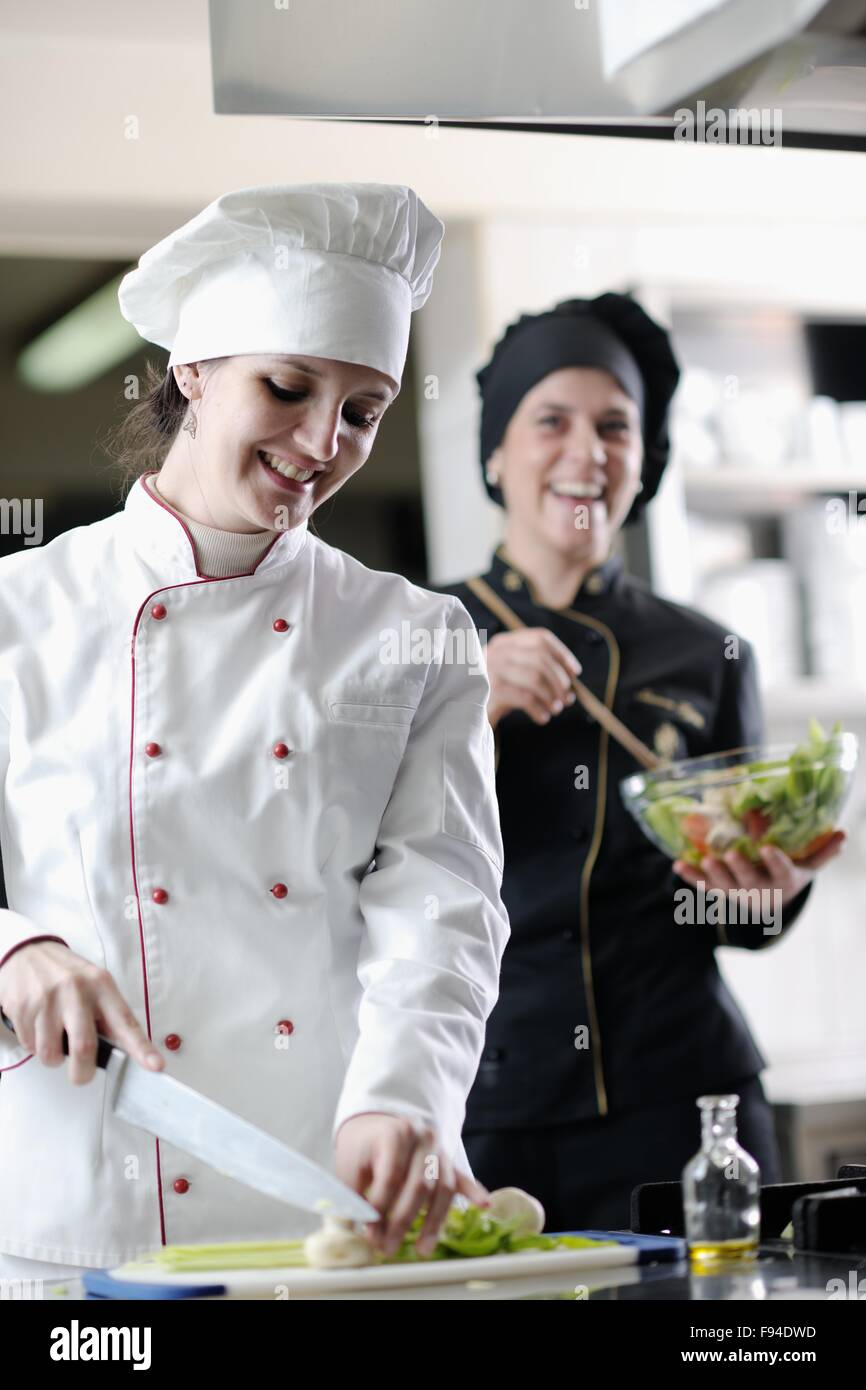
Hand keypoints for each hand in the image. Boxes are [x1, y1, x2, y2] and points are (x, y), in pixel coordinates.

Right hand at [0, 940, 164, 1083]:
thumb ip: (107, 1016)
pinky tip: (38, 1026)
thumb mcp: (95, 985)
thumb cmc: (67, 975)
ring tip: (55, 1038)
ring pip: (51, 1054)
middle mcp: (75, 991)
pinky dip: (35, 1046)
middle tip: (81, 1073)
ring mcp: (47, 1000)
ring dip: (54, 1058)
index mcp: (101, 984)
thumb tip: (123, 1052)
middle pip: (85, 1048)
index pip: (125, 1021)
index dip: (141, 1048)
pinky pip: (31, 1047)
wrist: (27, 952)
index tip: (155, 1065)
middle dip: (82, 1072)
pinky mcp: (23, 1009)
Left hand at [334, 1112, 488, 1256]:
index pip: (391, 1175)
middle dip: (403, 1221)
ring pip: (443, 1187)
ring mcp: (439, 1148)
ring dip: (433, 1221)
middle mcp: (422, 1138)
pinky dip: (474, 1192)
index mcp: (394, 1134)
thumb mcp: (349, 1165)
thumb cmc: (362, 1147)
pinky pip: (463, 1177)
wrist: (378, 1122)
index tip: (370, 1233)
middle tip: (388, 1248)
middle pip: (419, 1184)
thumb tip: (356, 1232)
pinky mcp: (449, 1159)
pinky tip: (484, 1205)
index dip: (380, 1207)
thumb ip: (353, 1195)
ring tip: (423, 1249)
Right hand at [484, 628, 581, 729]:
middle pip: (540, 658)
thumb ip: (536, 670)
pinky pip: (525, 698)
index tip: (575, 672)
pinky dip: (539, 709)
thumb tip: (570, 679)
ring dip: (551, 696)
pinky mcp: (489, 692)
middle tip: (566, 698)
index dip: (562, 654)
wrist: (464, 713)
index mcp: (504, 643)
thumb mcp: (514, 675)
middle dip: (559, 680)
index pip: (540, 638)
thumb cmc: (495, 694)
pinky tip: (543, 718)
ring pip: (534, 678)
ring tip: (556, 709)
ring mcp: (491, 670)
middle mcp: (496, 652)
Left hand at [674, 830, 845, 909]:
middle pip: (749, 881)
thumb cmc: (790, 876)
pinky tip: (678, 864)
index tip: (767, 848)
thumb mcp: (809, 866)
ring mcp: (737, 892)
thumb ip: (824, 852)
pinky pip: (703, 886)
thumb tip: (844, 834)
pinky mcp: (719, 891)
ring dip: (713, 874)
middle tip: (730, 855)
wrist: (769, 905)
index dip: (775, 861)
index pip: (781, 871)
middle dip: (739, 869)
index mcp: (783, 881)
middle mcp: (760, 889)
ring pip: (724, 886)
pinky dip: (690, 877)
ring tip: (706, 860)